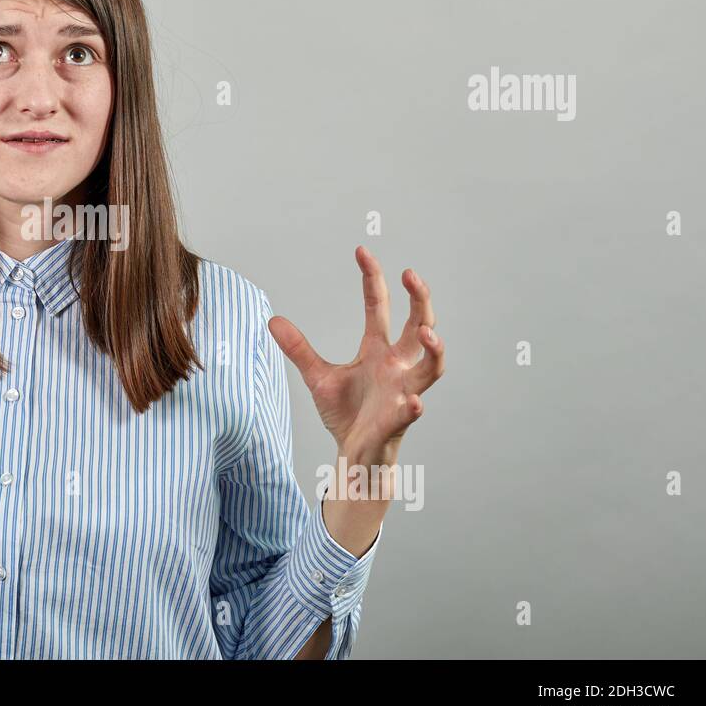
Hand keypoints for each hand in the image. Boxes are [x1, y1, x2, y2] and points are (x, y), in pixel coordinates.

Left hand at [267, 245, 444, 466]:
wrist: (354, 454)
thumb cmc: (346, 414)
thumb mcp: (317, 376)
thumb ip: (299, 349)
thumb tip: (273, 320)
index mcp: (378, 350)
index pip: (378, 306)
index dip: (373, 279)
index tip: (363, 251)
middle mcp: (397, 366)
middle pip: (418, 326)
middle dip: (420, 301)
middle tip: (412, 275)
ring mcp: (402, 392)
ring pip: (430, 368)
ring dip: (432, 350)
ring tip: (426, 332)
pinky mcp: (398, 420)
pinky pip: (411, 412)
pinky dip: (413, 407)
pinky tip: (412, 402)